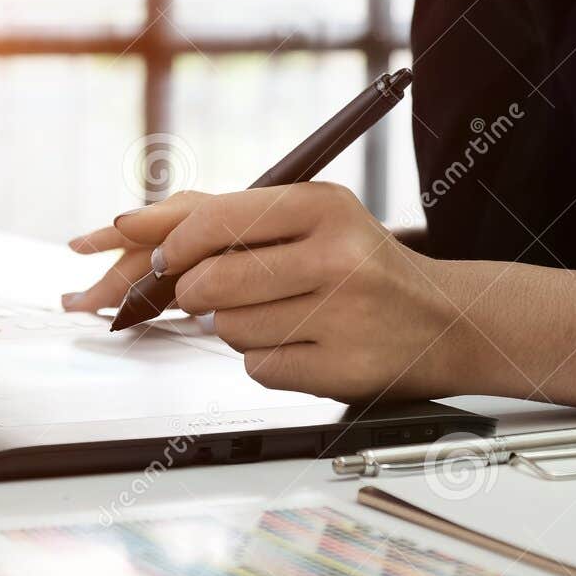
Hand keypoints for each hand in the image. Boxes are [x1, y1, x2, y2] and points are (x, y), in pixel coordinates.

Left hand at [75, 184, 475, 401]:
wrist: (445, 319)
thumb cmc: (362, 266)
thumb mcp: (309, 220)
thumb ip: (225, 218)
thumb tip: (130, 227)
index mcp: (322, 206)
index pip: (216, 219)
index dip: (170, 244)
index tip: (156, 256)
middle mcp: (337, 255)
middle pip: (210, 282)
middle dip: (197, 293)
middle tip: (214, 292)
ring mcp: (342, 315)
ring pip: (227, 328)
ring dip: (235, 327)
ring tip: (284, 313)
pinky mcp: (340, 368)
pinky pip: (258, 366)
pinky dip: (267, 359)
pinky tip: (305, 342)